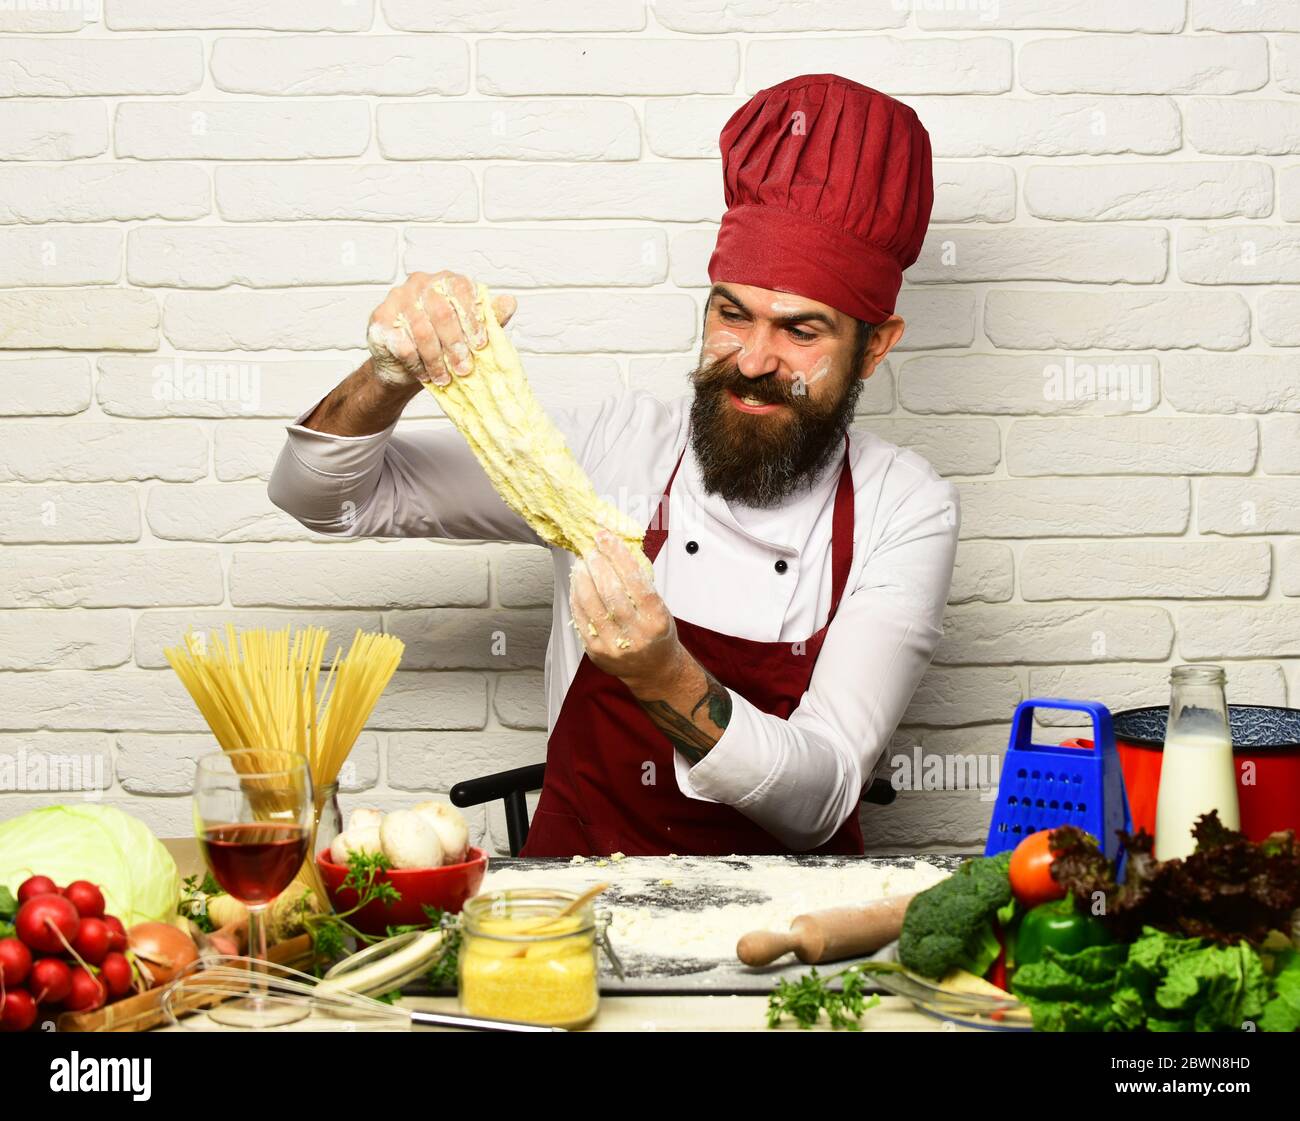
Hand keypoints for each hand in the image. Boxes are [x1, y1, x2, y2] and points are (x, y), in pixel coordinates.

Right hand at [365, 270, 517, 386]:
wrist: (408, 364)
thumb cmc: (443, 344)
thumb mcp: (471, 331)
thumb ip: (490, 316)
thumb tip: (510, 303)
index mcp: (445, 281)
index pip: (461, 290)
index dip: (472, 318)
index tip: (480, 345)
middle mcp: (420, 283)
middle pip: (441, 312)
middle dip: (455, 345)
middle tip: (464, 369)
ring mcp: (397, 298)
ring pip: (421, 330)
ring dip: (435, 360)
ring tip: (444, 378)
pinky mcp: (379, 319)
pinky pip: (400, 343)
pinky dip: (415, 363)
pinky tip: (423, 374)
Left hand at [570, 529, 684, 693]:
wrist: (653, 669)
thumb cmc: (657, 634)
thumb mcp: (660, 608)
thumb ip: (641, 585)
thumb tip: (617, 552)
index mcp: (656, 620)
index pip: (636, 582)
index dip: (619, 556)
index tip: (607, 538)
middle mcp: (636, 634)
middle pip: (611, 592)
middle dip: (598, 565)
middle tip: (590, 548)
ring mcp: (614, 645)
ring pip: (592, 604)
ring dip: (583, 579)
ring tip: (581, 563)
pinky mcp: (596, 651)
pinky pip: (581, 619)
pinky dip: (576, 597)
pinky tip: (577, 584)